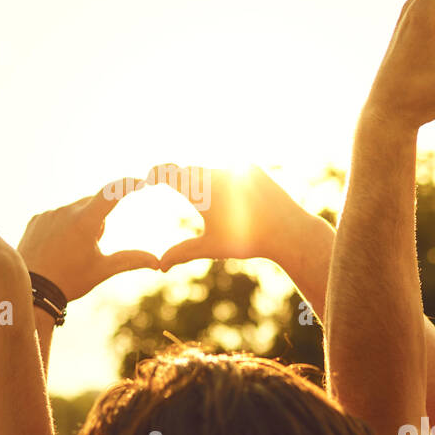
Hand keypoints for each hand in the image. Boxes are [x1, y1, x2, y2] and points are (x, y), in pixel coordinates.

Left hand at [16, 177, 158, 301]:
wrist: (32, 292)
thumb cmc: (70, 281)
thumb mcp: (103, 270)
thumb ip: (131, 260)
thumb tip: (158, 262)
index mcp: (84, 222)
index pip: (111, 193)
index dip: (127, 185)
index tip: (140, 181)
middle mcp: (65, 211)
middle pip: (93, 204)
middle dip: (99, 220)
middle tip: (92, 246)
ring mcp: (49, 214)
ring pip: (75, 210)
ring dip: (80, 223)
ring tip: (70, 251)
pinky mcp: (36, 219)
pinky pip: (57, 215)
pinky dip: (63, 226)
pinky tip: (56, 248)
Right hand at [146, 163, 324, 270]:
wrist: (288, 232)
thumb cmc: (246, 242)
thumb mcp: (210, 248)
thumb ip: (182, 253)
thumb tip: (159, 266)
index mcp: (202, 192)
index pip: (169, 173)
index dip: (155, 173)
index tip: (146, 179)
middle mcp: (217, 174)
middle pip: (187, 171)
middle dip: (177, 178)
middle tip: (161, 181)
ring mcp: (235, 168)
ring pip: (208, 169)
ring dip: (200, 179)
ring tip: (196, 191)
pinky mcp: (251, 167)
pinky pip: (229, 169)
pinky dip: (222, 178)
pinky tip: (226, 193)